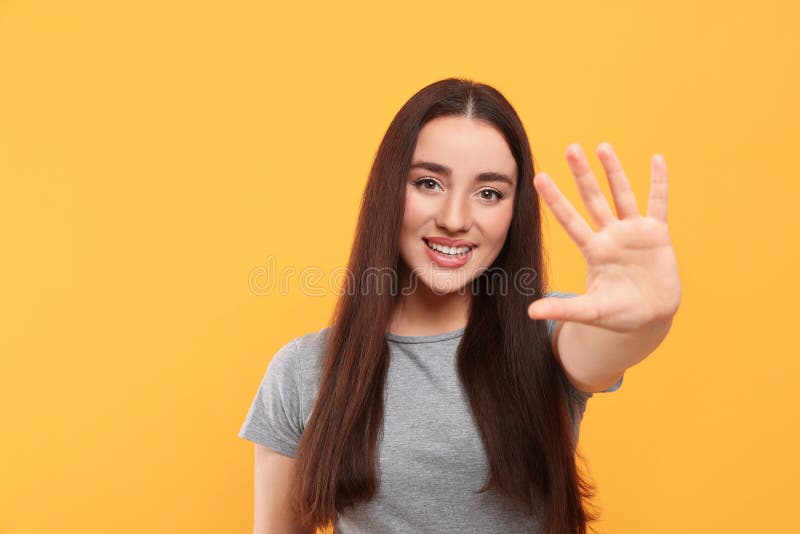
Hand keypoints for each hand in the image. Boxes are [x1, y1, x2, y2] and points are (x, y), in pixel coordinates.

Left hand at [528, 142, 680, 332]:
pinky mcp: (657, 234)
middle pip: (593, 199)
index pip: (569, 220)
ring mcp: (633, 232)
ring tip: (602, 147)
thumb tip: (530, 314)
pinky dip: (659, 182)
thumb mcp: (591, 311)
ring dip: (614, 171)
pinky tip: (657, 159)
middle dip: (582, 175)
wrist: (650, 317)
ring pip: (622, 195)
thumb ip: (564, 310)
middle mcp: (610, 236)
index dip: (556, 200)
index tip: (540, 177)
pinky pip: (658, 203)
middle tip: (570, 148)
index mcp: (593, 251)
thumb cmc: (618, 314)